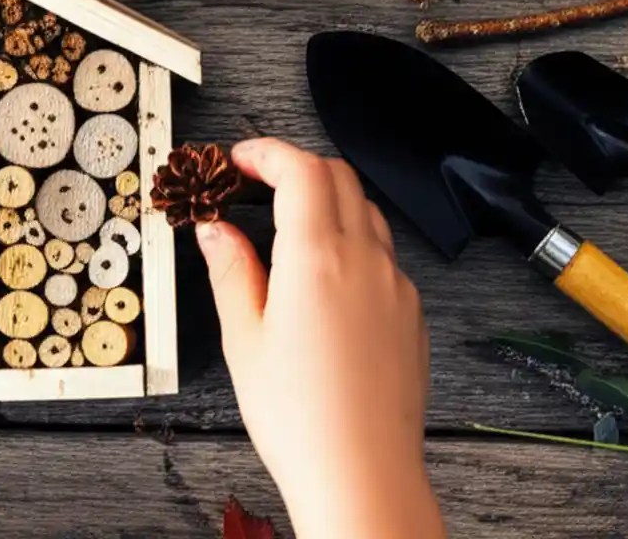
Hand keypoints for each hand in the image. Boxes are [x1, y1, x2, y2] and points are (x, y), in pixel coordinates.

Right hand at [197, 138, 444, 538]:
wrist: (363, 475)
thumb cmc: (300, 418)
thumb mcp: (244, 339)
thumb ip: (231, 271)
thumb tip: (216, 230)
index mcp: (317, 258)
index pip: (300, 170)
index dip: (267, 151)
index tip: (240, 159)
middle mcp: (366, 261)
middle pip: (339, 177)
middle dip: (296, 167)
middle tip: (257, 185)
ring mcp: (396, 285)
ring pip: (366, 212)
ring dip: (327, 202)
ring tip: (288, 231)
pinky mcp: (411, 313)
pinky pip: (384, 255)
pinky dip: (353, 243)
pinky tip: (324, 280)